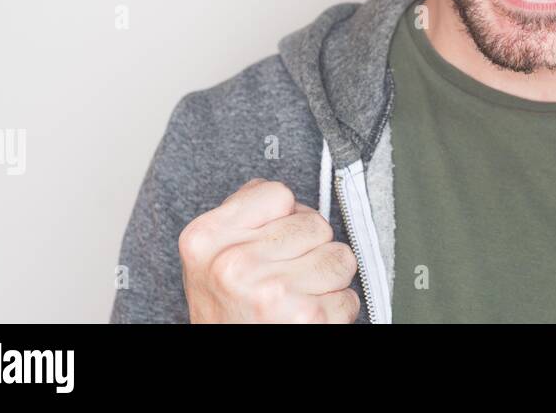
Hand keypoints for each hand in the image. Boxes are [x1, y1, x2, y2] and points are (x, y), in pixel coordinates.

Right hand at [178, 178, 360, 322]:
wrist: (223, 361)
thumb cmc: (225, 311)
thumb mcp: (211, 257)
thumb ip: (244, 217)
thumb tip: (288, 199)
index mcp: (206, 238)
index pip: (279, 194)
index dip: (285, 218)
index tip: (271, 243)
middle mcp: (235, 264)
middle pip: (316, 223)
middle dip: (310, 249)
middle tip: (284, 278)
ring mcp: (272, 291)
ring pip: (340, 256)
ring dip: (327, 279)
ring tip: (297, 297)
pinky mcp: (306, 317)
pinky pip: (349, 297)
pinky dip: (336, 310)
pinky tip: (307, 317)